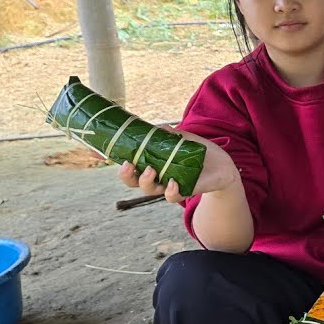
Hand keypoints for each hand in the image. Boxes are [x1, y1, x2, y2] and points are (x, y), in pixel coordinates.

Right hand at [117, 130, 239, 203]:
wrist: (222, 164)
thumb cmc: (198, 151)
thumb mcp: (183, 138)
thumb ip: (170, 134)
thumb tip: (158, 127)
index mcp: (152, 162)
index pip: (128, 164)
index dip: (114, 161)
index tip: (101, 154)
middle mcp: (156, 176)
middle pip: (132, 181)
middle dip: (126, 175)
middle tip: (128, 165)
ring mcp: (168, 185)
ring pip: (149, 189)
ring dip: (145, 181)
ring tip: (151, 170)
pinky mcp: (184, 191)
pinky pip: (172, 196)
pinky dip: (170, 191)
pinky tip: (173, 182)